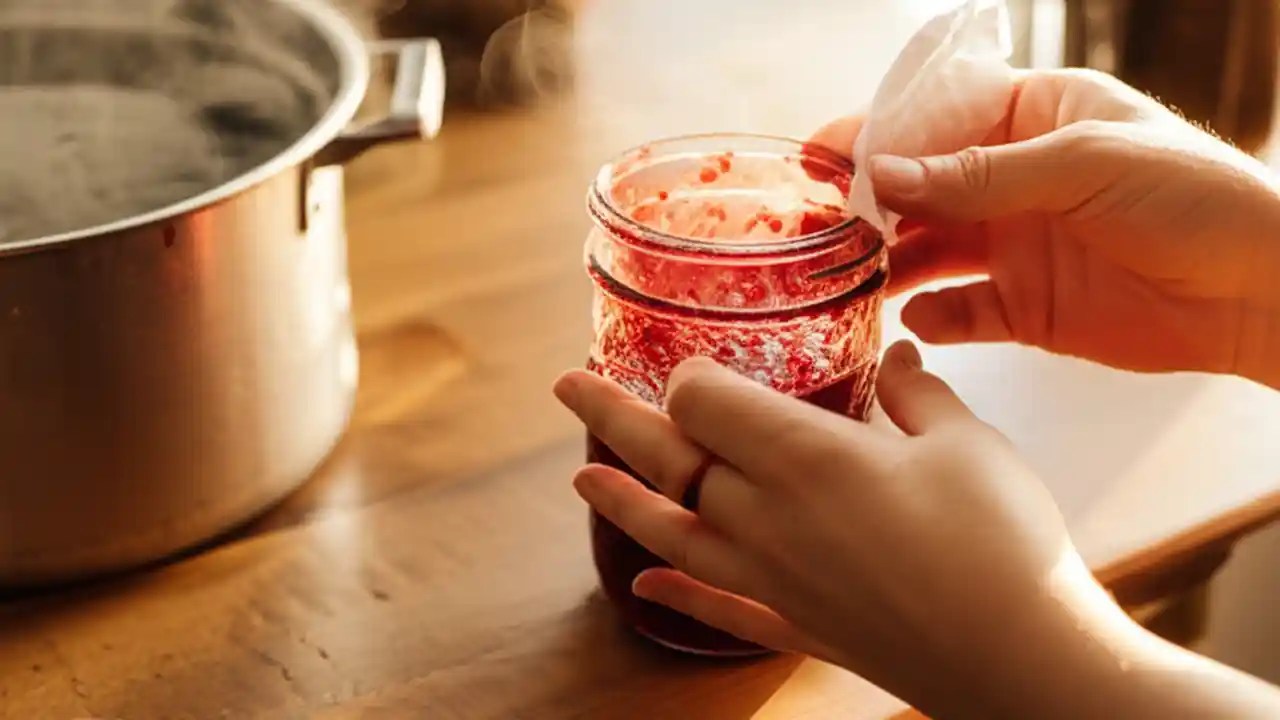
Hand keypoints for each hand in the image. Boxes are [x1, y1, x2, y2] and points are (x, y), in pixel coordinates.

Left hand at [555, 342, 1134, 717]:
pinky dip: (674, 592)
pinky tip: (643, 584)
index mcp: (804, 454)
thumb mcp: (968, 444)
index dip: (691, 376)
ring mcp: (770, 576)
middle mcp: (767, 514)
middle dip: (611, 415)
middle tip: (566, 386)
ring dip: (619, 498)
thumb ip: (922, 395)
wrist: (1019, 659)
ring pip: (669, 530)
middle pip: (668, 456)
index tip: (698, 365)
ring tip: (578, 475)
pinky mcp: (790, 622)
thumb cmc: (1000, 540)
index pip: (703, 400)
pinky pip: (713, 606)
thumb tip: (905, 356)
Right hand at [811, 68, 1279, 386]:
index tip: (819, 157)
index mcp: (1032, 119)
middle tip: (816, 229)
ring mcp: (1016, 246)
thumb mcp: (1083, 164)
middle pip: (919, 189)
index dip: (876, 134)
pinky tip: (915, 320)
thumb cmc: (1193, 196)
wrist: (1259, 291)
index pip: (936, 118)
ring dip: (888, 263)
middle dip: (868, 206)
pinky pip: (960, 312)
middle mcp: (1013, 182)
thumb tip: (884, 175)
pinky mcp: (1025, 309)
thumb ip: (979, 175)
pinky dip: (932, 318)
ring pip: (928, 252)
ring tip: (848, 277)